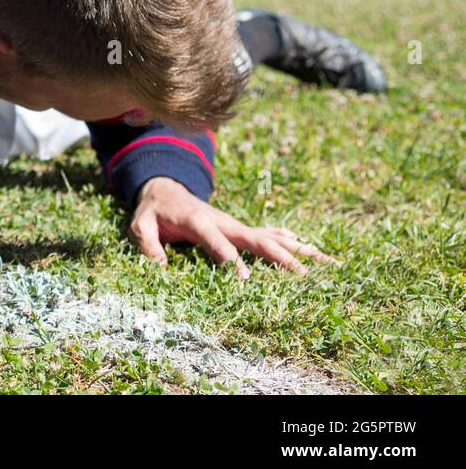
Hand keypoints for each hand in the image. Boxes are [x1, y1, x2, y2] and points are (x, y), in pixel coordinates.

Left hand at [131, 177, 337, 277]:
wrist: (165, 189)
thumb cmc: (153, 211)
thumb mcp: (140, 225)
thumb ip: (147, 244)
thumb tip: (159, 268)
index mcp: (198, 221)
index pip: (216, 240)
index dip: (229, 258)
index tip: (244, 279)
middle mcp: (224, 221)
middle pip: (255, 238)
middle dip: (277, 256)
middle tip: (301, 276)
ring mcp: (237, 224)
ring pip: (272, 237)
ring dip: (299, 249)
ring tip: (328, 263)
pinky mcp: (242, 229)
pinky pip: (271, 235)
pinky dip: (294, 243)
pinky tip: (316, 253)